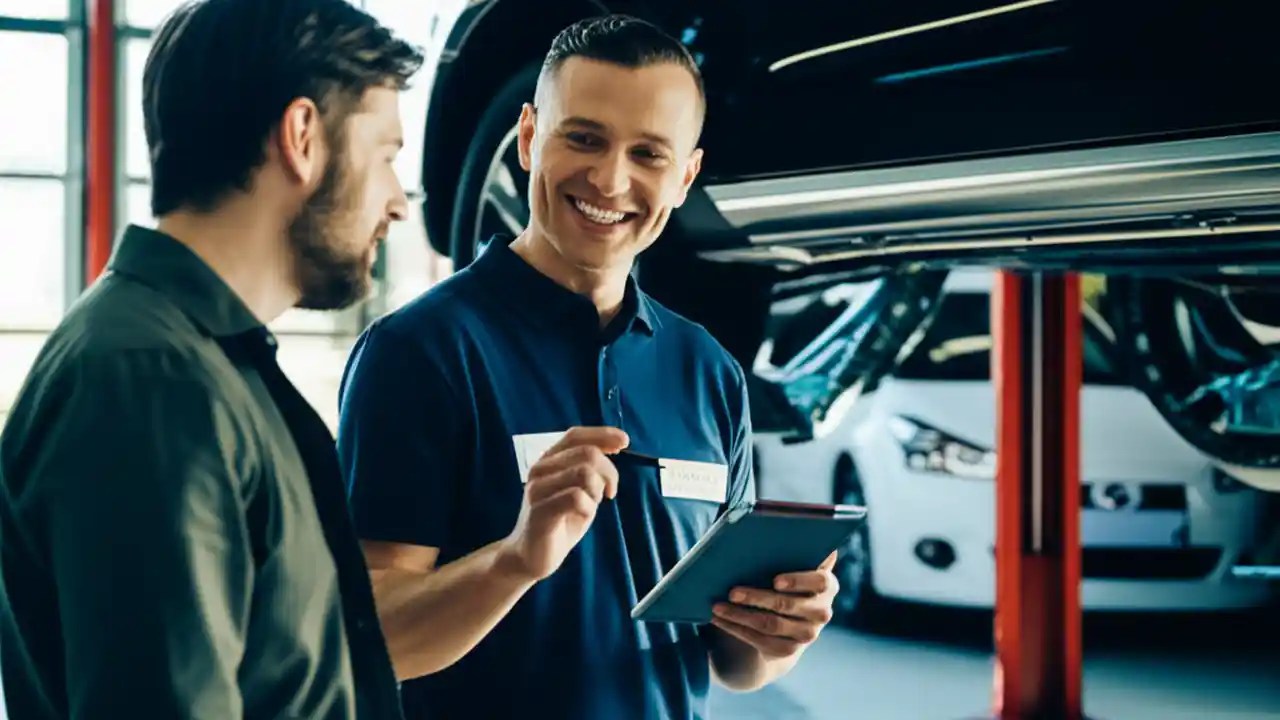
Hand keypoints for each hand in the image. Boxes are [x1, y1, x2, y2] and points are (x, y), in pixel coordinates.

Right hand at [500, 427, 629, 581]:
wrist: (531, 556)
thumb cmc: (560, 521)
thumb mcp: (581, 490)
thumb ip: (592, 470)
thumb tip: (616, 446)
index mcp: (549, 460)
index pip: (575, 435)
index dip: (602, 434)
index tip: (624, 442)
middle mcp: (540, 469)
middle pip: (587, 453)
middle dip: (609, 471)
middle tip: (610, 493)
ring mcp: (537, 489)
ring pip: (584, 473)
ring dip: (597, 490)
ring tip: (591, 505)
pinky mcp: (539, 510)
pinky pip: (577, 497)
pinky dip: (589, 507)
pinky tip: (583, 516)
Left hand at [710, 551, 838, 658]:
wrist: (785, 617)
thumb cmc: (783, 577)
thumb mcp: (788, 562)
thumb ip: (788, 546)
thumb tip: (760, 519)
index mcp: (827, 584)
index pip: (821, 581)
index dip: (798, 580)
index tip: (775, 580)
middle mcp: (822, 611)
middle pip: (788, 605)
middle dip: (757, 597)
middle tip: (732, 591)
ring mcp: (807, 634)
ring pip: (770, 625)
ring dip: (740, 615)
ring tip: (717, 606)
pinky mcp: (788, 650)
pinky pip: (759, 641)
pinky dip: (736, 629)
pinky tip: (718, 619)